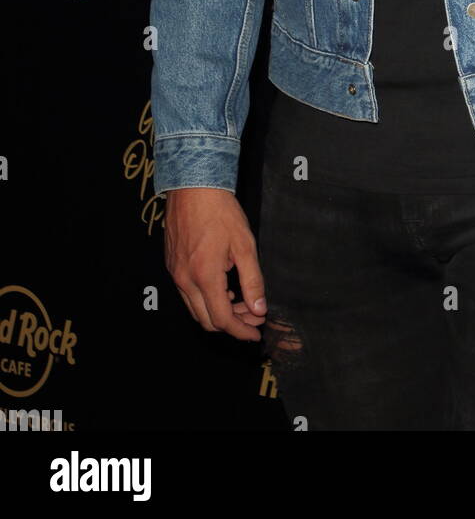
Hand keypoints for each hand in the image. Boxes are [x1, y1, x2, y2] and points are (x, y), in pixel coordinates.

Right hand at [163, 187, 267, 340]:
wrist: (193, 187)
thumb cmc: (220, 211)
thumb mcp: (244, 245)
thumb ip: (252, 280)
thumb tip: (259, 308)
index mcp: (205, 276)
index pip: (222, 319)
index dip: (241, 331)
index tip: (255, 332)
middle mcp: (185, 280)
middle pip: (206, 320)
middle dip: (232, 324)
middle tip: (252, 316)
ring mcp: (175, 273)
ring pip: (195, 309)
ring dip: (217, 312)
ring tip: (240, 302)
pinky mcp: (172, 265)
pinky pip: (187, 294)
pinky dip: (205, 299)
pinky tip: (222, 287)